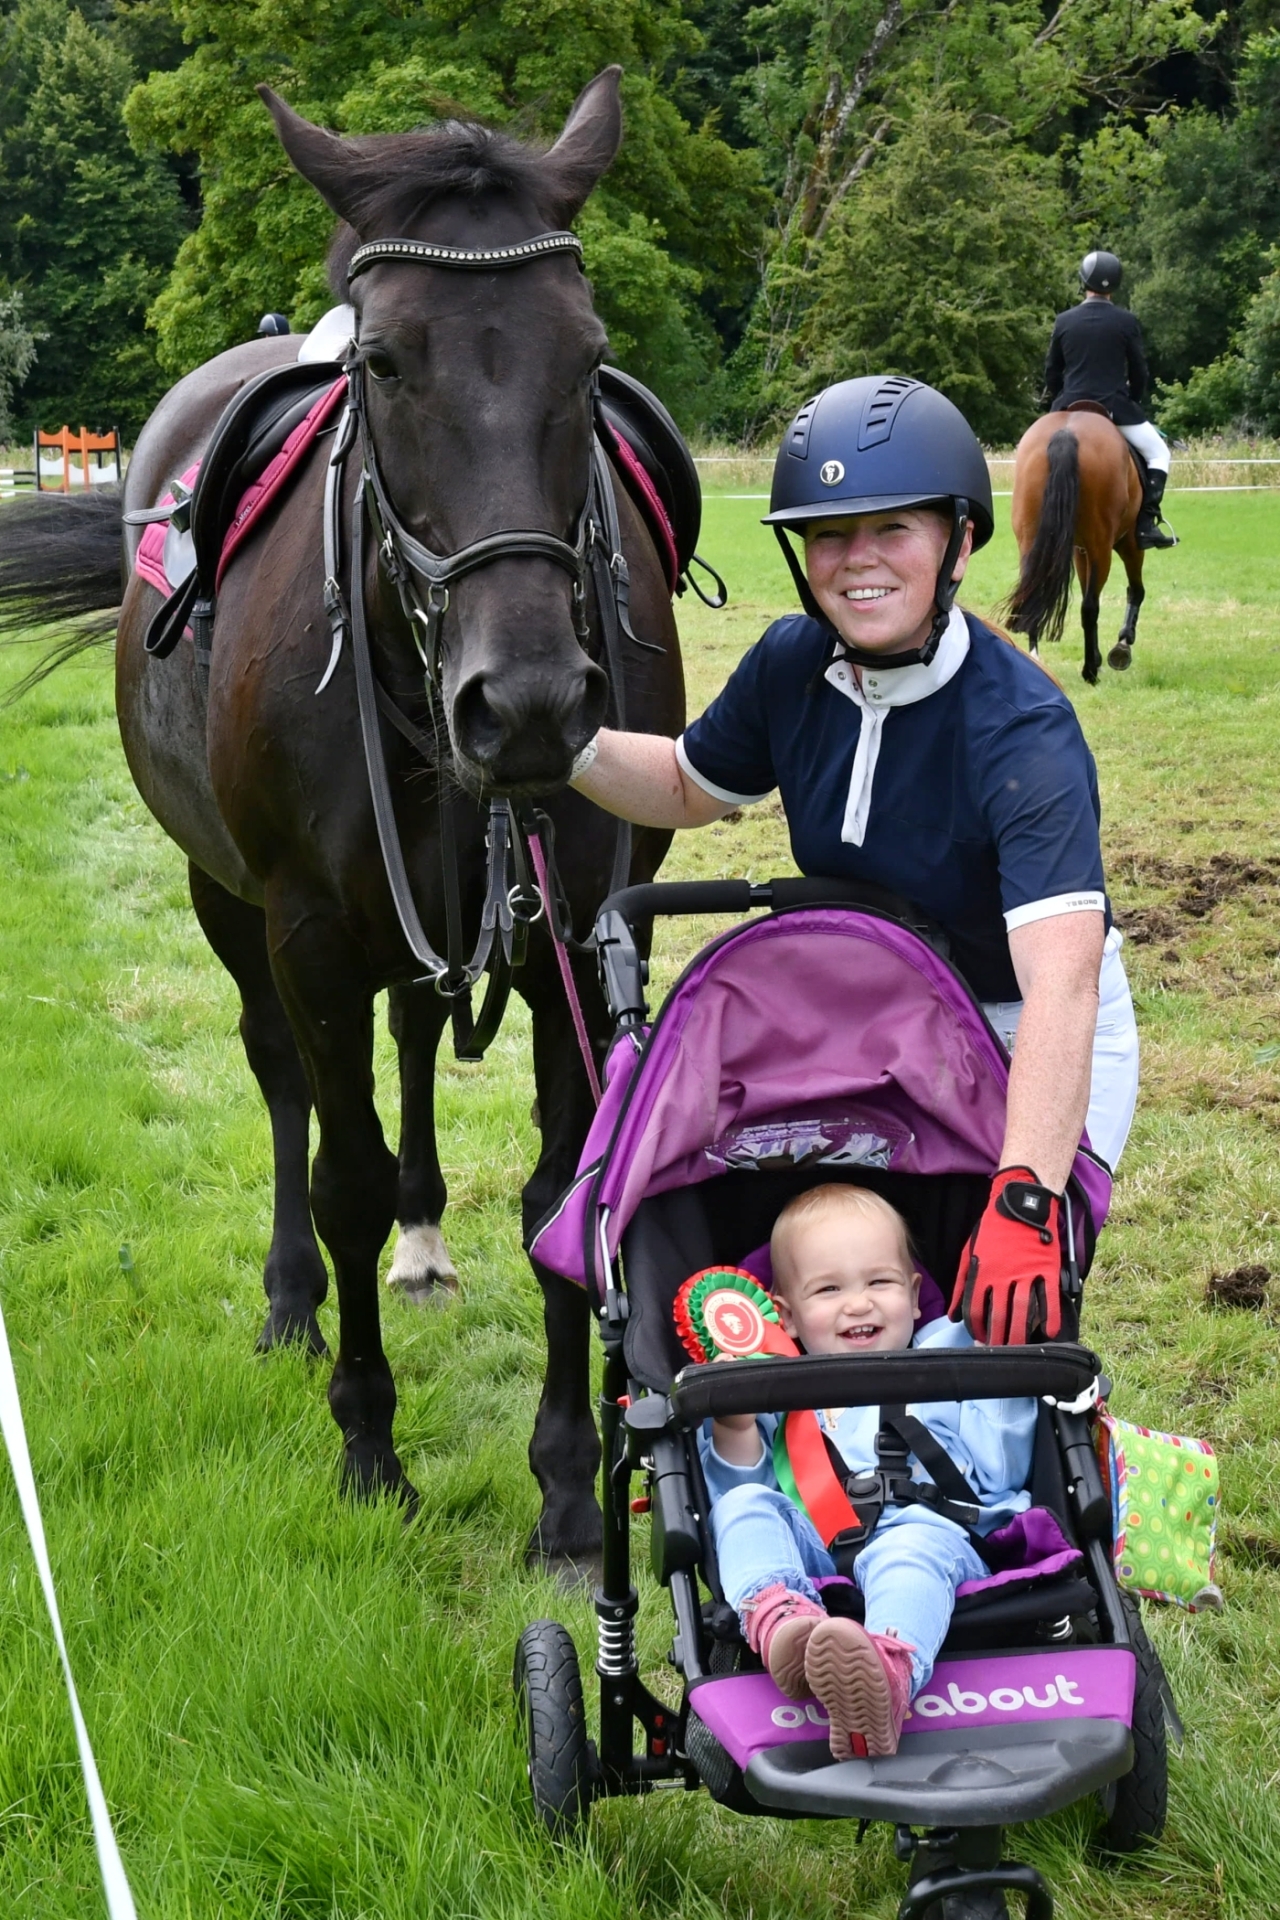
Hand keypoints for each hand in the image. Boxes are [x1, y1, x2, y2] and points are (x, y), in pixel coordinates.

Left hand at [950, 1166, 1063, 1344]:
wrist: (1021, 1203)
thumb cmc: (993, 1229)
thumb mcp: (970, 1253)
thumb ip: (962, 1283)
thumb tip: (953, 1314)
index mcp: (982, 1272)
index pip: (976, 1309)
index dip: (975, 1327)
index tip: (976, 1338)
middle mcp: (1003, 1277)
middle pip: (999, 1315)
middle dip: (996, 1337)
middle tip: (996, 1351)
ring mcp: (1027, 1274)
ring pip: (1023, 1312)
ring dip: (1019, 1334)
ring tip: (1018, 1349)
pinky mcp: (1047, 1270)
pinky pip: (1049, 1299)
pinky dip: (1050, 1318)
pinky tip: (1049, 1333)